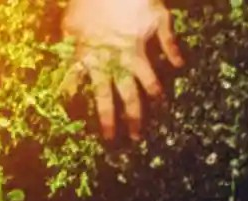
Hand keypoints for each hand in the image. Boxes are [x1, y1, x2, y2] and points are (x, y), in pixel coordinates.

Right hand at [62, 0, 182, 140]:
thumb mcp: (158, 15)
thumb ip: (168, 40)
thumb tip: (179, 64)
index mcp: (136, 53)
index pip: (148, 81)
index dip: (155, 94)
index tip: (160, 106)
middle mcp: (117, 62)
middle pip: (127, 96)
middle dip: (133, 118)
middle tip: (135, 138)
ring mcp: (96, 60)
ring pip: (102, 94)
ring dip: (106, 116)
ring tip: (108, 136)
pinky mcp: (79, 52)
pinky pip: (73, 74)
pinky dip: (69, 89)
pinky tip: (67, 105)